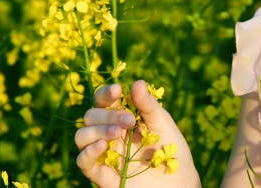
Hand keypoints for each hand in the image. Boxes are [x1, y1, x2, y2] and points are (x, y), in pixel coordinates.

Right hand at [75, 80, 200, 186]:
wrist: (178, 183)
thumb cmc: (172, 150)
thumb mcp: (162, 124)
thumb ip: (148, 105)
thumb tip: (137, 82)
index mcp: (123, 117)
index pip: (104, 100)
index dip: (106, 93)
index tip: (118, 90)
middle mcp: (110, 134)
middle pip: (90, 116)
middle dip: (107, 115)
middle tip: (130, 121)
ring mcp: (105, 154)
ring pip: (82, 136)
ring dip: (96, 131)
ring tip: (118, 134)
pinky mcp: (103, 175)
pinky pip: (83, 162)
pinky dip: (88, 152)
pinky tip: (104, 146)